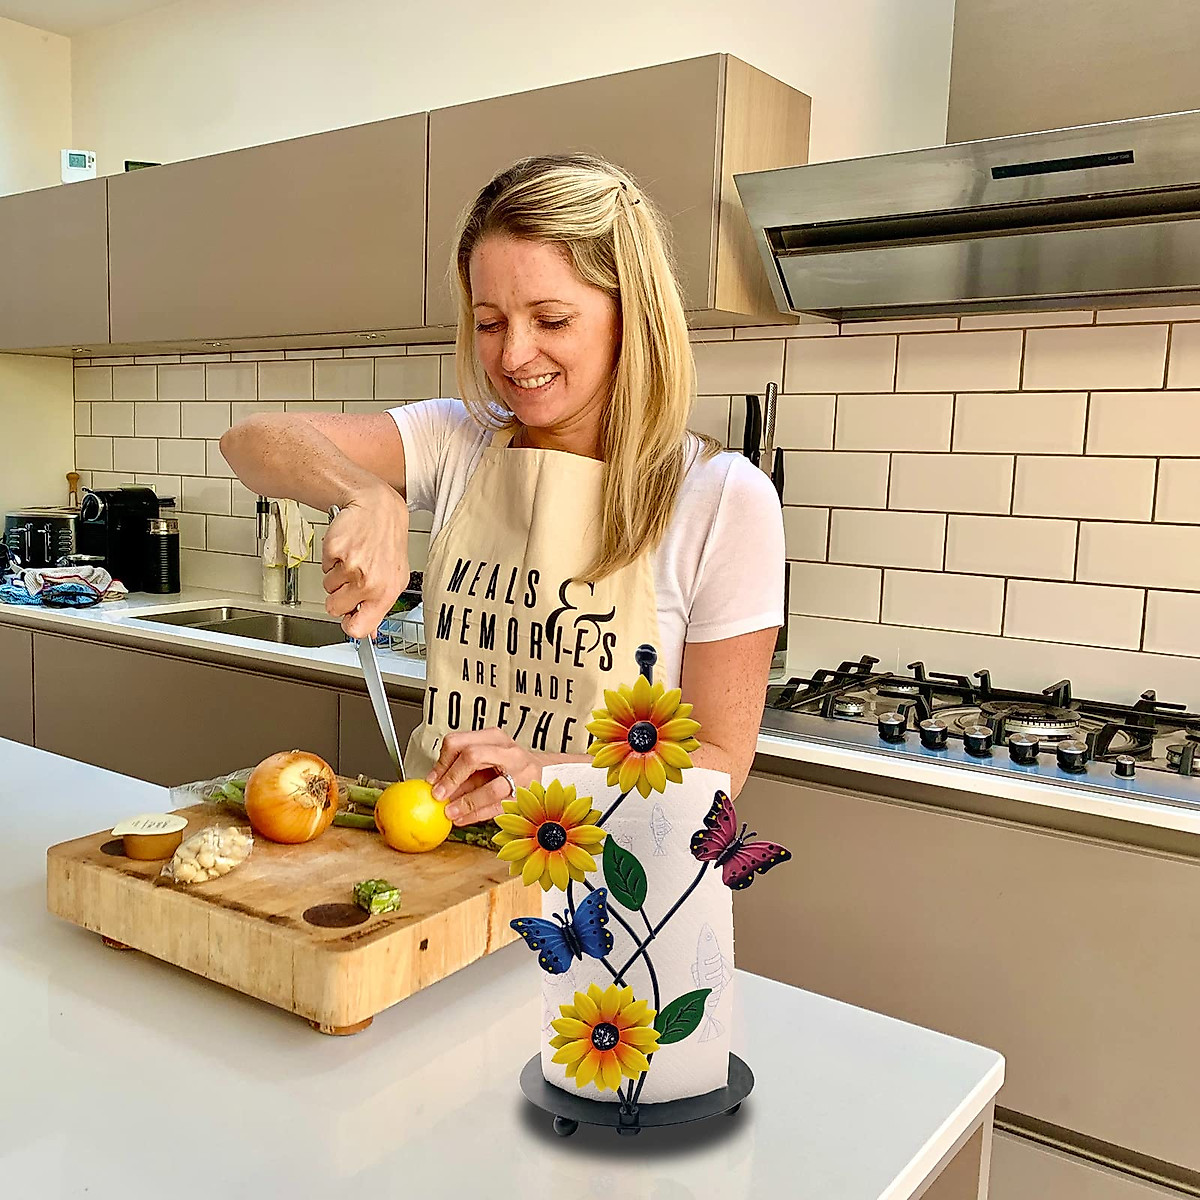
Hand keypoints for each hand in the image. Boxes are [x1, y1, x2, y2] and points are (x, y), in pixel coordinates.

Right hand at [322, 483, 408, 638]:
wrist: (378, 508)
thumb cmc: (386, 541)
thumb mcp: (394, 577)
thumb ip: (380, 605)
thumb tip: (369, 630)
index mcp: (386, 593)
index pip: (359, 628)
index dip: (349, 625)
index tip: (348, 619)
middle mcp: (370, 582)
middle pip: (335, 608)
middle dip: (339, 596)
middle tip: (352, 579)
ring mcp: (351, 566)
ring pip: (328, 587)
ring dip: (336, 576)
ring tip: (353, 559)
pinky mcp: (335, 551)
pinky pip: (324, 568)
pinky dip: (331, 560)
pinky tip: (347, 549)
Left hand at [427, 729, 544, 825]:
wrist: (542, 772)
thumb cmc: (507, 764)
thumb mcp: (485, 756)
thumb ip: (462, 767)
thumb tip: (433, 783)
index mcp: (494, 737)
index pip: (459, 742)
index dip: (442, 762)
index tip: (432, 780)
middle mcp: (509, 752)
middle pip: (473, 757)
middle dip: (452, 778)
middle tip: (438, 795)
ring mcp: (521, 774)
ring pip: (491, 788)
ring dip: (466, 802)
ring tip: (450, 812)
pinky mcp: (526, 795)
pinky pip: (499, 807)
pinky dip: (477, 815)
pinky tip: (463, 819)